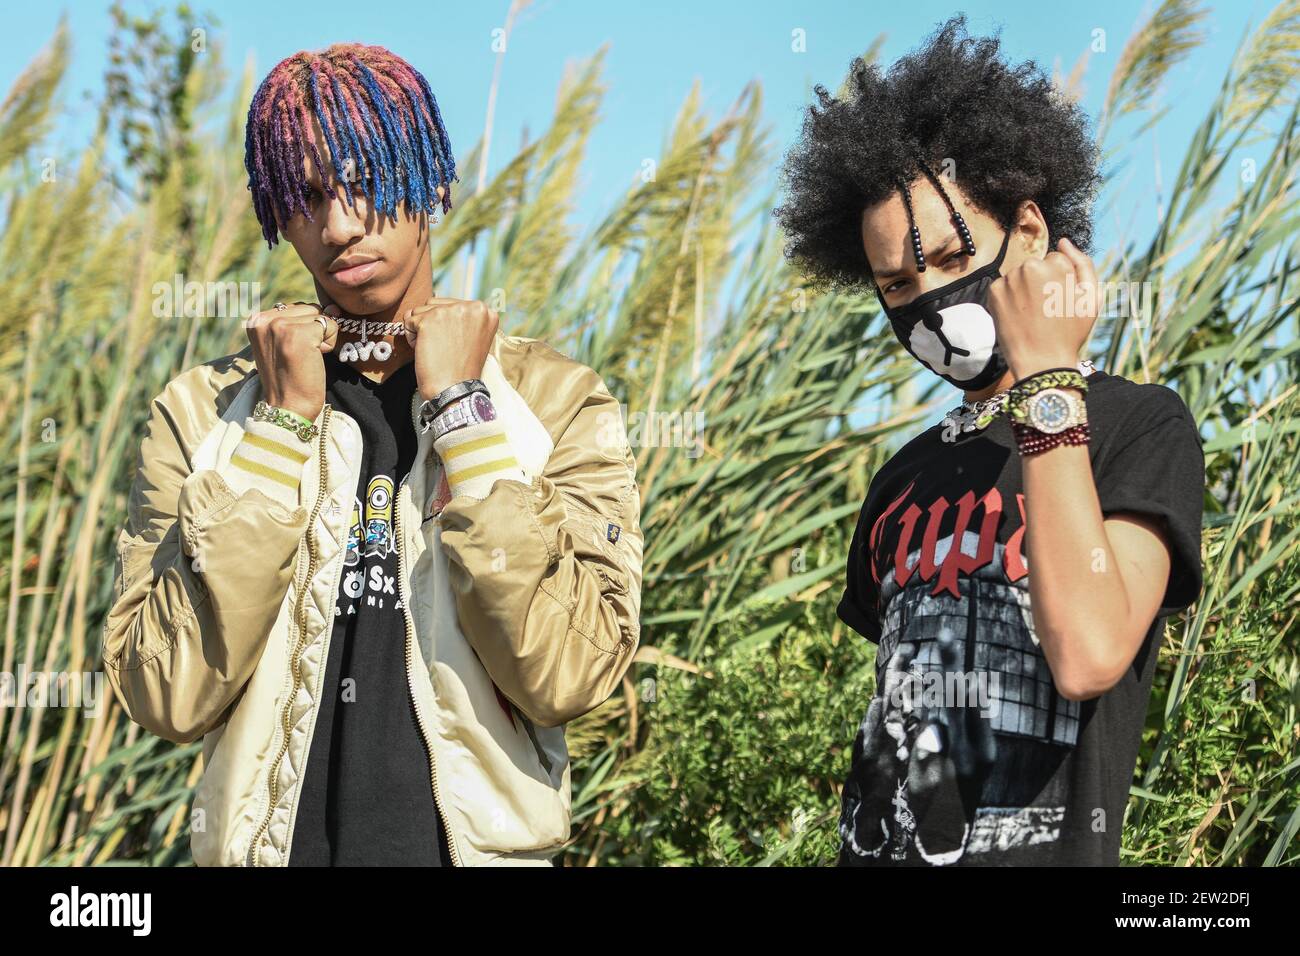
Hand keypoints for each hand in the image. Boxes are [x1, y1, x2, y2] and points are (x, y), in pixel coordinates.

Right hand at [244, 302, 339, 421]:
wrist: (287, 408)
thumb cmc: (289, 379)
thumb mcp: (286, 344)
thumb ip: (303, 321)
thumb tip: (335, 306)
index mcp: (256, 319)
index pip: (296, 309)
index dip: (303, 331)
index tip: (291, 352)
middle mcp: (263, 319)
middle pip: (308, 309)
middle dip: (313, 332)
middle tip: (300, 357)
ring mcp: (280, 326)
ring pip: (320, 315)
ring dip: (321, 337)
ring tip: (305, 358)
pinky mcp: (300, 335)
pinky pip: (330, 325)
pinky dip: (329, 343)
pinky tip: (314, 359)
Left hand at [402, 296, 498, 400]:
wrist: (455, 390)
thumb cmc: (461, 369)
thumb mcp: (472, 337)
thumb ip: (461, 317)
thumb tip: (433, 299)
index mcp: (484, 311)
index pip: (452, 305)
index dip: (447, 326)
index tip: (455, 345)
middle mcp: (470, 306)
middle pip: (435, 304)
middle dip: (432, 325)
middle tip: (445, 349)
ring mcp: (450, 311)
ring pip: (420, 310)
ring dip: (421, 330)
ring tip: (436, 349)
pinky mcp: (429, 320)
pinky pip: (408, 321)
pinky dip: (411, 337)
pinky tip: (426, 351)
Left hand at [987, 237, 1097, 379]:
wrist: (1041, 362)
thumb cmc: (1071, 332)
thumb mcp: (1091, 297)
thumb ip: (1083, 263)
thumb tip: (1063, 241)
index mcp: (1055, 263)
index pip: (1057, 259)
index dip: (1061, 280)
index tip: (1061, 300)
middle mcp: (1030, 266)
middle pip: (1037, 265)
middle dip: (1042, 281)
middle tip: (1047, 309)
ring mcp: (1009, 279)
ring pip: (1019, 275)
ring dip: (1025, 288)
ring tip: (1032, 314)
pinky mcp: (993, 292)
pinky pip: (1003, 286)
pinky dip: (1009, 298)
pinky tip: (1018, 315)